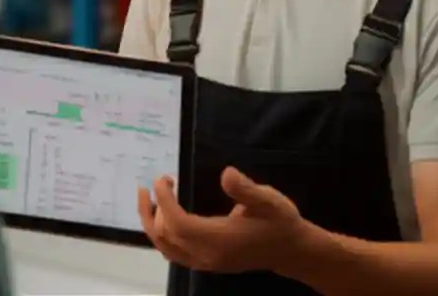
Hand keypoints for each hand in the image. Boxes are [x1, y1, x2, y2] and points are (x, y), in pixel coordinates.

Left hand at [137, 167, 309, 273]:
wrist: (291, 251)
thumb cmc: (280, 222)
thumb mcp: (269, 201)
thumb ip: (247, 190)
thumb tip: (226, 174)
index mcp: (220, 240)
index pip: (178, 223)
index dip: (165, 201)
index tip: (164, 178)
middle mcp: (208, 255)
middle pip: (165, 236)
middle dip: (153, 208)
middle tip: (156, 182)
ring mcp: (205, 263)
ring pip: (165, 247)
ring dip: (150, 222)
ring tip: (146, 197)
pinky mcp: (206, 264)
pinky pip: (173, 252)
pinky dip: (160, 234)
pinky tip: (161, 216)